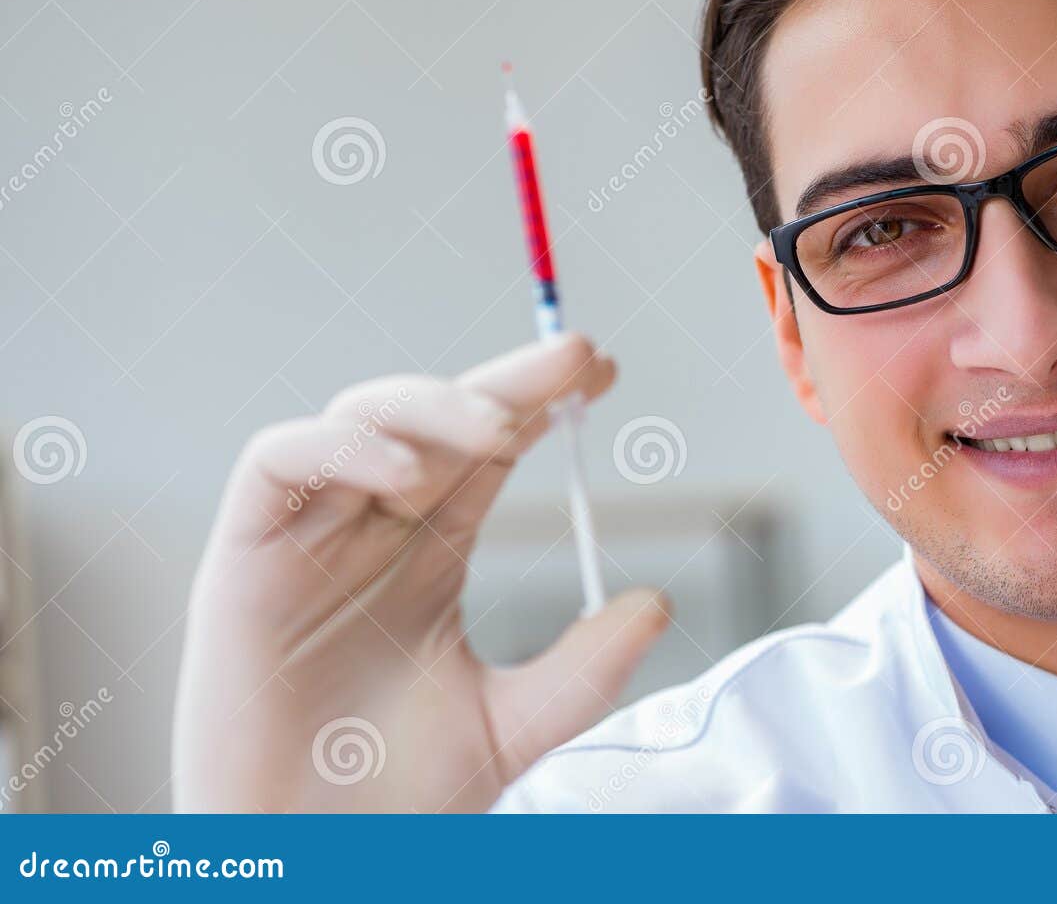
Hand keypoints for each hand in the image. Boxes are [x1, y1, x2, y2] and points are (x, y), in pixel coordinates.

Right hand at [172, 334, 669, 811]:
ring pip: (360, 418)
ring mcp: (306, 538)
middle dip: (507, 380)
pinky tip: (402, 469)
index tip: (602, 373)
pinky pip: (275, 464)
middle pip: (436, 419)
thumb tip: (657, 603)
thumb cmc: (397, 797)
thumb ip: (581, 669)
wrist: (312, 865)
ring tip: (500, 427)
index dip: (540, 401)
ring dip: (432, 406)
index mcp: (432, 553)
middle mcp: (372, 530)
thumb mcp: (512, 725)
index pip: (488, 451)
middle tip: (575, 361)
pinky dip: (337, 446)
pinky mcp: (241, 558)